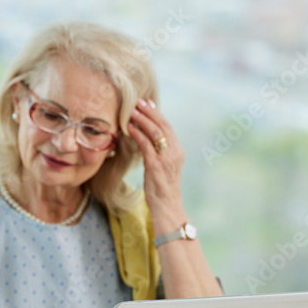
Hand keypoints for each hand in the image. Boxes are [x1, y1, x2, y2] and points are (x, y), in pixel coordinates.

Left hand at [127, 99, 188, 230]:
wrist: (166, 206)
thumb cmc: (161, 187)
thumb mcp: (162, 166)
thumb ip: (157, 152)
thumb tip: (145, 138)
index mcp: (177, 151)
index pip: (168, 127)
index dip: (157, 114)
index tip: (147, 103)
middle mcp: (175, 152)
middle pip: (163, 126)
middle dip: (150, 112)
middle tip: (138, 101)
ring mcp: (166, 159)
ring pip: (156, 133)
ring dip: (142, 120)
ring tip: (131, 111)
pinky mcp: (156, 166)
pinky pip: (146, 146)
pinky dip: (138, 135)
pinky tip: (129, 128)